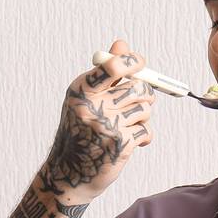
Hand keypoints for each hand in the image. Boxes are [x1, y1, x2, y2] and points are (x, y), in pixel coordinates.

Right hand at [39, 38, 155, 200]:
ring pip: (145, 108)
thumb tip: (122, 43)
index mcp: (81, 90)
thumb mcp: (86, 99)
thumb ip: (105, 72)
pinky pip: (146, 130)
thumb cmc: (81, 131)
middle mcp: (92, 105)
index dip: (133, 61)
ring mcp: (106, 125)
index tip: (140, 63)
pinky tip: (128, 144)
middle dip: (144, 94)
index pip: (113, 66)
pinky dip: (143, 137)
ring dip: (141, 117)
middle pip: (138, 88)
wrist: (71, 174)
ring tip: (126, 126)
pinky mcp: (120, 144)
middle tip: (139, 102)